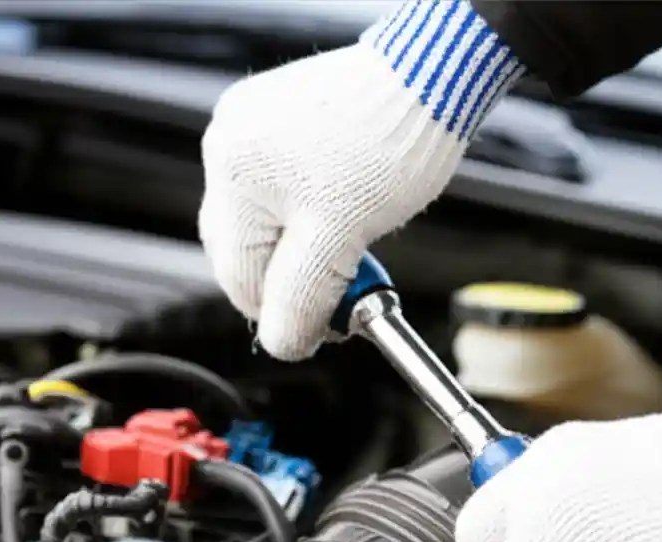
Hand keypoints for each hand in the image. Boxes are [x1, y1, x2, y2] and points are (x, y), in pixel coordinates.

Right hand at [198, 0, 523, 359]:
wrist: (431, 77)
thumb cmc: (393, 143)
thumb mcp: (341, 239)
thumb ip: (302, 298)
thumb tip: (282, 344)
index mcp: (232, 175)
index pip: (240, 279)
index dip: (285, 316)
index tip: (329, 330)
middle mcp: (229, 147)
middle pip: (244, 251)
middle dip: (291, 280)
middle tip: (342, 295)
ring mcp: (250, 129)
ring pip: (265, 222)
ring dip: (300, 249)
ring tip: (347, 250)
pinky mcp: (278, 120)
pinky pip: (282, 187)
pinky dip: (308, 213)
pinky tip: (342, 214)